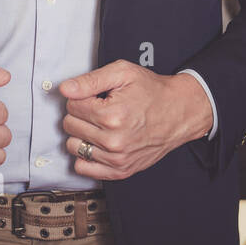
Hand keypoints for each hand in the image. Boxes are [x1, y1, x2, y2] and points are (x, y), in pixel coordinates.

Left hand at [59, 61, 211, 180]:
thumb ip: (91, 80)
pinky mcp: (120, 170)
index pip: (71, 105)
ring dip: (82, 134)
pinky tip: (97, 142)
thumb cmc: (152, 91)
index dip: (81, 97)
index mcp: (112, 115)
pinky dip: (85, 155)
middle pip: (70, 125)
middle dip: (80, 113)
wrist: (179, 112)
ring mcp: (117, 158)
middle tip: (98, 108)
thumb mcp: (123, 73)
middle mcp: (113, 140)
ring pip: (73, 146)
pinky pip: (84, 168)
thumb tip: (66, 89)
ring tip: (99, 125)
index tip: (95, 96)